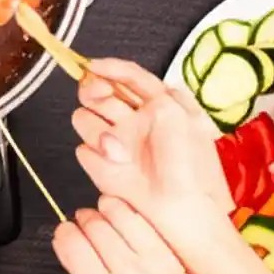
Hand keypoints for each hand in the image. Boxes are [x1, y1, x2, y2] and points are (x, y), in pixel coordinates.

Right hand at [53, 197, 227, 273]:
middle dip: (82, 219)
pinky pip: (139, 221)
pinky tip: (122, 211)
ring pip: (114, 217)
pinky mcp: (167, 257)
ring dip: (102, 209)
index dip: (63, 233)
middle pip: (92, 228)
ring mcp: (148, 267)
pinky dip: (125, 210)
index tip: (65, 231)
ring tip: (101, 210)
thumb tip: (71, 252)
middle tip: (82, 219)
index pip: (71, 246)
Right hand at [73, 59, 232, 217]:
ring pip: (84, 118)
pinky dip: (95, 151)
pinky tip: (116, 161)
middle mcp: (133, 120)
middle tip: (99, 95)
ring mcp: (115, 142)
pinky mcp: (100, 165)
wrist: (184, 206)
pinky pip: (83, 149)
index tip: (92, 66)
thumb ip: (156, 94)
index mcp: (156, 105)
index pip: (128, 77)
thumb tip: (131, 88)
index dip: (109, 68)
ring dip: (93, 124)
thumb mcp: (181, 115)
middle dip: (93, 90)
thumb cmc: (190, 164)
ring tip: (115, 141)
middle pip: (99, 93)